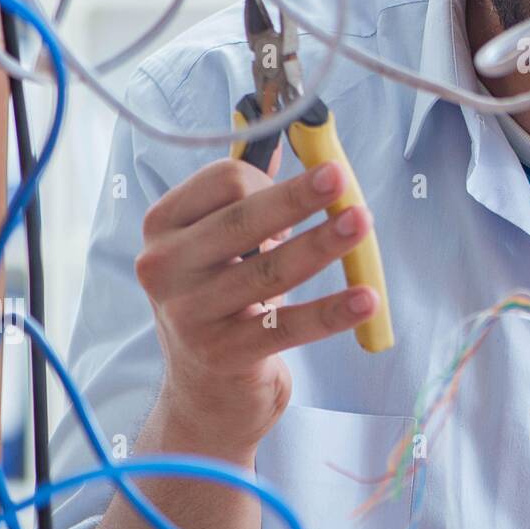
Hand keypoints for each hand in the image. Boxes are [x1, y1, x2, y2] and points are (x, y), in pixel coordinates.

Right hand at [135, 149, 379, 456]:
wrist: (203, 394)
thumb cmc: (220, 301)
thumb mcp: (219, 245)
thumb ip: (246, 194)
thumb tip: (290, 134)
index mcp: (163, 227)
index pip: (223, 182)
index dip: (273, 179)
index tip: (310, 187)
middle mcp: (165, 267)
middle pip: (243, 220)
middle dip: (297, 197)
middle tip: (340, 178)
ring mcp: (190, 314)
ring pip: (270, 269)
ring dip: (322, 244)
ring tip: (362, 223)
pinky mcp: (225, 355)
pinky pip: (289, 326)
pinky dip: (332, 310)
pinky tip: (365, 297)